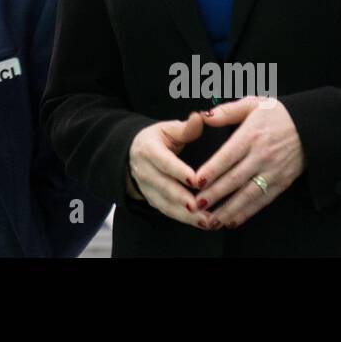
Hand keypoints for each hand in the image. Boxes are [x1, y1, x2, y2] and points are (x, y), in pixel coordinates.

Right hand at [126, 112, 212, 229]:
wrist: (132, 154)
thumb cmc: (157, 139)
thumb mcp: (167, 129)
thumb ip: (185, 128)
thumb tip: (200, 117)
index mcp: (149, 149)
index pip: (164, 162)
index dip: (179, 172)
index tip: (195, 180)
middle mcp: (145, 171)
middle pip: (164, 187)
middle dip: (183, 200)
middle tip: (202, 208)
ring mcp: (147, 188)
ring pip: (166, 204)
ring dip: (187, 216)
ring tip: (208, 221)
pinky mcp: (152, 200)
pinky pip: (168, 212)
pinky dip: (185, 220)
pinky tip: (203, 224)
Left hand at [193, 97, 304, 228]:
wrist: (312, 127)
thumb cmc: (278, 114)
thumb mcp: (254, 104)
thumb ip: (227, 111)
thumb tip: (204, 116)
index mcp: (251, 135)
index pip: (228, 156)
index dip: (212, 170)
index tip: (196, 182)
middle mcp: (261, 155)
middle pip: (235, 179)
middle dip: (215, 194)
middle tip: (196, 205)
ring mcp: (273, 171)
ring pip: (248, 194)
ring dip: (229, 209)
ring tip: (211, 220)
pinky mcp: (282, 182)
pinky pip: (262, 201)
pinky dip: (247, 212)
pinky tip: (232, 221)